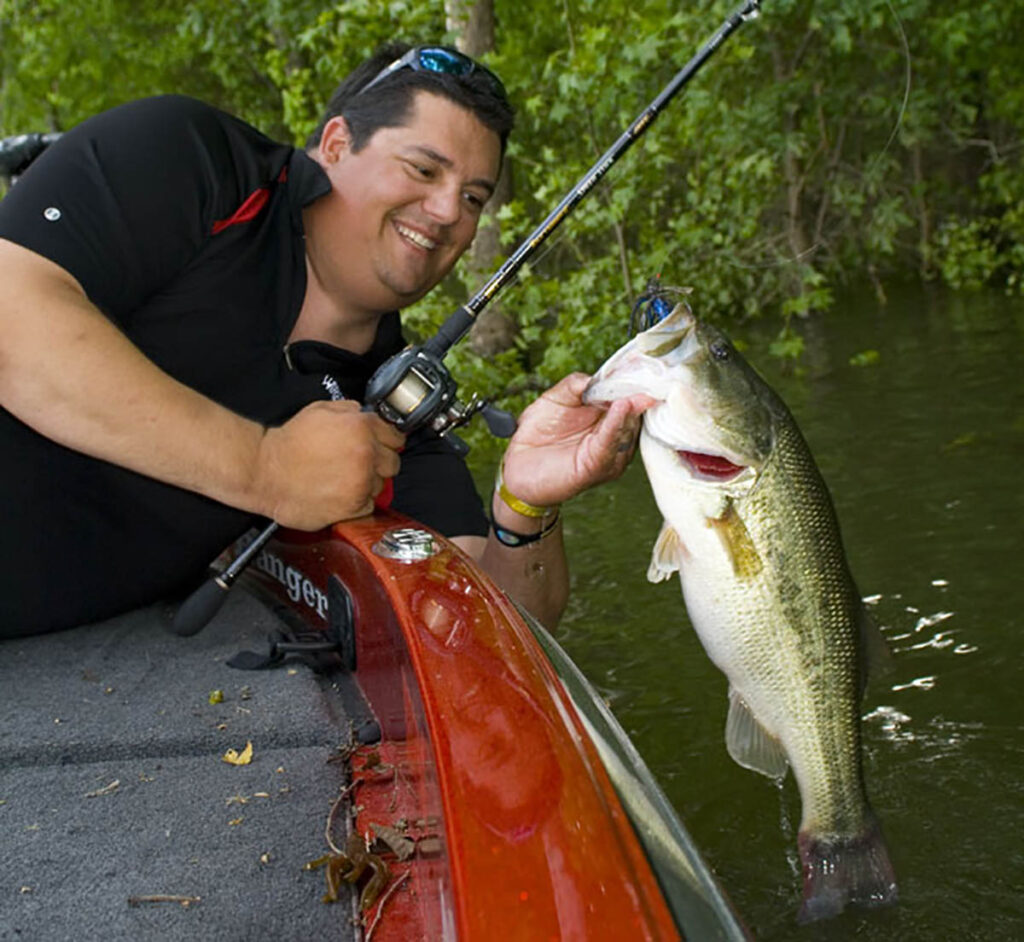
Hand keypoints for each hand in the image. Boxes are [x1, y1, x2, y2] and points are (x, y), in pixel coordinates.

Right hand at [249, 401, 403, 528]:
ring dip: (368, 482)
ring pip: (382, 484)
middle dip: (379, 462)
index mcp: (361, 428)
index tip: (380, 446)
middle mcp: (366, 455)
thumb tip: (366, 415)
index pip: (396, 436)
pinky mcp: (353, 507)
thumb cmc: (289, 442)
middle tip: (358, 463)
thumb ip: (350, 410)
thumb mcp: (320, 410)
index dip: (387, 441)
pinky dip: (358, 501)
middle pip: (393, 462)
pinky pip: (369, 505)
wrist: (265, 472)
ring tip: (343, 478)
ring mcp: (361, 482)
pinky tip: (339, 492)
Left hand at [499, 372, 653, 508]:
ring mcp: (610, 451)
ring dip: (631, 407)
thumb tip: (596, 378)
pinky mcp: (600, 465)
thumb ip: (574, 385)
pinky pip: (610, 442)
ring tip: (635, 390)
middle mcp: (613, 434)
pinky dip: (616, 423)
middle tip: (647, 373)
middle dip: (637, 392)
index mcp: (605, 417)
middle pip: (633, 411)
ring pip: (627, 427)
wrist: (518, 469)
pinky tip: (621, 406)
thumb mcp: (554, 399)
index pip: (626, 396)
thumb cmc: (537, 435)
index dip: (631, 380)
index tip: (640, 362)